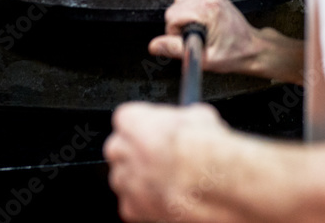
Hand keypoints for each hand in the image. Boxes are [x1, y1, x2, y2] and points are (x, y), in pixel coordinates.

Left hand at [104, 102, 229, 222]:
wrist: (204, 182)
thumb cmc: (199, 147)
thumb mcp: (199, 116)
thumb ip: (183, 120)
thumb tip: (191, 121)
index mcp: (131, 120)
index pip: (128, 119)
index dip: (146, 126)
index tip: (161, 130)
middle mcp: (120, 149)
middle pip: (121, 149)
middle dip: (138, 153)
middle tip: (163, 155)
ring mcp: (123, 180)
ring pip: (125, 178)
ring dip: (142, 179)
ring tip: (169, 179)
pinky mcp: (131, 207)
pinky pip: (134, 204)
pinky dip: (148, 202)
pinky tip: (169, 196)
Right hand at [149, 0, 262, 74]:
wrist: (252, 48)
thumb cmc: (234, 54)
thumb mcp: (203, 58)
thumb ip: (176, 50)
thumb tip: (155, 45)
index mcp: (209, 10)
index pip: (172, 16)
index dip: (175, 34)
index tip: (189, 42)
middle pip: (174, 8)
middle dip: (179, 26)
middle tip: (196, 39)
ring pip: (179, 3)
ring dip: (184, 19)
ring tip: (200, 32)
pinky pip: (189, 0)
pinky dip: (190, 12)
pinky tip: (202, 24)